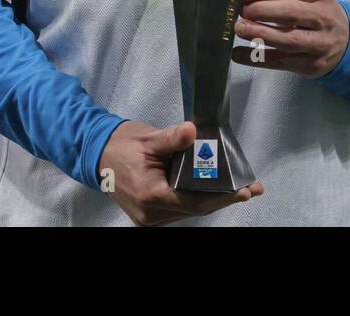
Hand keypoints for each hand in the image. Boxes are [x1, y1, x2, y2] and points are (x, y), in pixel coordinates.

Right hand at [97, 120, 263, 226]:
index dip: (222, 197)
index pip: (194, 201)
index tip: (245, 190)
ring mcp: (150, 217)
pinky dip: (197, 199)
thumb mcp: (149, 138)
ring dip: (213, 200)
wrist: (98, 156)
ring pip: (189, 211)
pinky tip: (214, 190)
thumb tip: (191, 131)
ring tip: (237, 187)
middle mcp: (151, 213)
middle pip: (196, 209)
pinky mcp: (150, 215)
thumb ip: (172, 138)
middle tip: (251, 188)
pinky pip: (180, 209)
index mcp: (150, 194)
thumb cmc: (122, 146)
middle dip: (224, 198)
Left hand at [231, 0, 349, 77]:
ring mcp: (320, 43)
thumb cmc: (317, 14)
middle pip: (291, 13)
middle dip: (261, 11)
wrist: (347, 42)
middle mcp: (324, 18)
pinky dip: (257, 58)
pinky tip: (238, 53)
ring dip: (259, 34)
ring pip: (288, 39)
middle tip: (242, 11)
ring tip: (239, 28)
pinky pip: (281, 62)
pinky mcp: (312, 65)